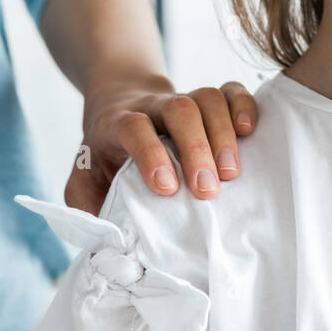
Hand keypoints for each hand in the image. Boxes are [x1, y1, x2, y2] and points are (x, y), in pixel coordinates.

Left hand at [64, 74, 257, 214]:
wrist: (116, 104)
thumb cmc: (103, 154)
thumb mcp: (82, 180)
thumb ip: (84, 207)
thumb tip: (104, 239)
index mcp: (117, 124)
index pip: (133, 127)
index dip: (151, 154)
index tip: (166, 189)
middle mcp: (152, 106)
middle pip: (179, 109)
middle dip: (196, 149)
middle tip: (207, 190)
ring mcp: (182, 98)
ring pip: (207, 98)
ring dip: (223, 134)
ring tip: (231, 173)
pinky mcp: (207, 100)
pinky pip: (230, 90)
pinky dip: (244, 106)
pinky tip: (248, 131)